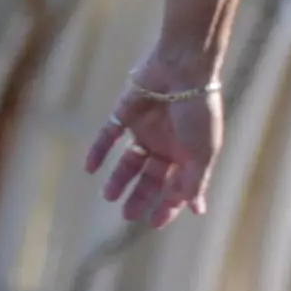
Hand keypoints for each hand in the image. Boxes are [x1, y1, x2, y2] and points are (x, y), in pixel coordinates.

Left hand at [86, 52, 222, 226]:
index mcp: (188, 153)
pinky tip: (89, 169)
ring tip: (108, 196)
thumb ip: (195, 181)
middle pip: (152, 176)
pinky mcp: (126, 112)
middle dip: (141, 196)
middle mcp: (167, 143)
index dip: (167, 205)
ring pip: (130, 160)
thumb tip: (196, 210)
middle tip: (127, 215)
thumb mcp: (202, 152)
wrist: (183, 68)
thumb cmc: (198, 111)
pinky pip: (108, 135)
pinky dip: (98, 151)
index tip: (154, 223)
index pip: (176, 186)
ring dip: (120, 178)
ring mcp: (146, 127)